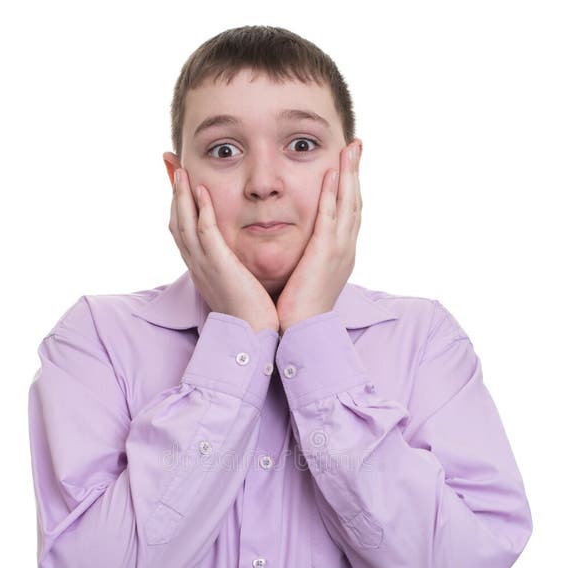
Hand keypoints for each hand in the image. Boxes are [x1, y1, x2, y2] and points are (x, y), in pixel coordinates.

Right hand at [168, 167, 279, 333]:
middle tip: (170, 164)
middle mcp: (196, 265)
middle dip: (172, 193)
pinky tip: (202, 190)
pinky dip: (201, 210)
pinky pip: (205, 233)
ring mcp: (204, 266)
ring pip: (184, 224)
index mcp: (200, 268)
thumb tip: (236, 256)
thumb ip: (233, 265)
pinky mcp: (218, 266)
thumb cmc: (252, 314)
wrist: (254, 335)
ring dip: (182, 195)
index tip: (178, 182)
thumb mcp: (237, 283)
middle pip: (176, 223)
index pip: (182, 231)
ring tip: (181, 170)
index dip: (178, 205)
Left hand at [276, 140, 362, 334]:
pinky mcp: (326, 254)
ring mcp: (339, 251)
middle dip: (356, 174)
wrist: (302, 332)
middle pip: (355, 203)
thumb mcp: (306, 279)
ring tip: (350, 149)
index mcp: (341, 256)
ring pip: (349, 204)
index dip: (351, 189)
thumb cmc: (299, 311)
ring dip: (349, 175)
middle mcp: (346, 250)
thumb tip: (300, 252)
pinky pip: (332, 217)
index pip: (349, 215)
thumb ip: (306, 260)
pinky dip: (334, 194)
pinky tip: (332, 173)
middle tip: (356, 147)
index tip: (349, 167)